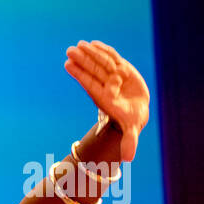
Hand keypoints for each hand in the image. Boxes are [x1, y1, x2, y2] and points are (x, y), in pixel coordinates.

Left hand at [64, 40, 150, 162]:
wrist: (135, 111)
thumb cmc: (130, 121)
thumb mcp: (131, 130)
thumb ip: (129, 141)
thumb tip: (128, 160)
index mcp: (106, 98)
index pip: (90, 84)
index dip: (80, 74)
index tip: (68, 64)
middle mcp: (107, 86)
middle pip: (92, 70)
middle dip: (82, 60)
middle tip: (69, 50)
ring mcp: (113, 77)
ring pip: (100, 63)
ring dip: (89, 53)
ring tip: (78, 44)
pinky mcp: (122, 70)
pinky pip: (112, 58)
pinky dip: (104, 51)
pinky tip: (94, 44)